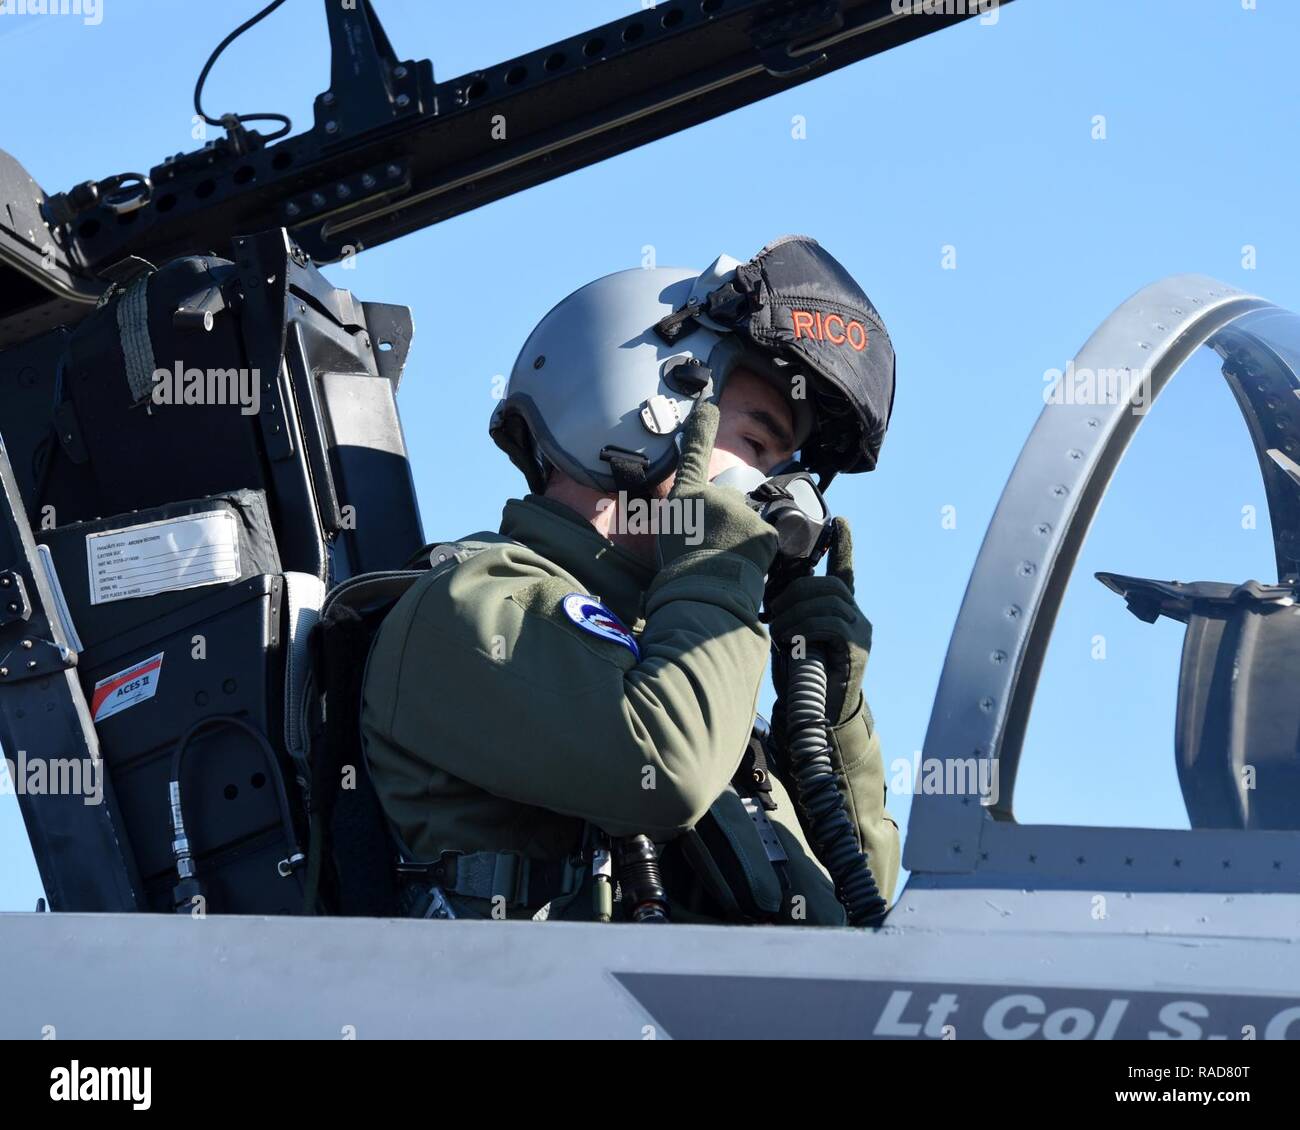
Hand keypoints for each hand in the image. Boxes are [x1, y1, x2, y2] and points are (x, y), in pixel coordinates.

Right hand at [655, 401, 777, 577]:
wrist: (699, 593)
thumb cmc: (677, 572)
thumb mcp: (668, 535)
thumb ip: (685, 517)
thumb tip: (695, 518)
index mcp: (685, 497)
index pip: (693, 454)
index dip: (701, 428)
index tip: (707, 404)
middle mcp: (714, 496)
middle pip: (730, 503)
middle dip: (729, 523)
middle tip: (714, 551)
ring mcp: (741, 510)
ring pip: (750, 523)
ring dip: (743, 540)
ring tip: (726, 562)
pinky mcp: (764, 528)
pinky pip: (766, 539)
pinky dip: (759, 554)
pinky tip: (743, 566)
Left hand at [767, 517, 869, 727]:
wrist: (819, 713)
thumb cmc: (803, 673)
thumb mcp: (794, 635)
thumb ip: (792, 612)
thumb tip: (771, 591)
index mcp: (841, 609)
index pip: (844, 571)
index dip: (844, 545)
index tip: (840, 520)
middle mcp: (856, 616)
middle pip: (828, 584)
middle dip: (796, 591)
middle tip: (774, 610)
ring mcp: (860, 632)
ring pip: (828, 601)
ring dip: (795, 611)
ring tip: (778, 629)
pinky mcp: (857, 650)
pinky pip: (830, 623)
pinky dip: (805, 626)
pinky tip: (791, 638)